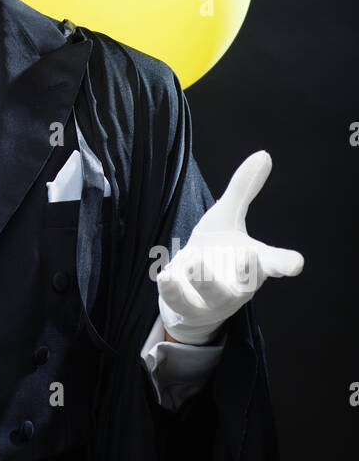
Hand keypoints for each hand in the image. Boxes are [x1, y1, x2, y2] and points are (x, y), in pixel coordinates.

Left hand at [156, 150, 303, 344]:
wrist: (191, 292)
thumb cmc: (217, 250)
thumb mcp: (226, 216)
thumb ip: (243, 189)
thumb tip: (264, 154)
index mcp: (253, 263)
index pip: (274, 264)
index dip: (285, 263)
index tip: (295, 263)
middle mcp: (236, 284)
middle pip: (244, 282)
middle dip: (245, 271)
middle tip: (246, 253)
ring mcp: (211, 299)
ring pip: (211, 294)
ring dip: (203, 280)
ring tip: (194, 261)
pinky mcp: (185, 306)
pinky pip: (179, 301)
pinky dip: (173, 290)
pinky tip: (165, 275)